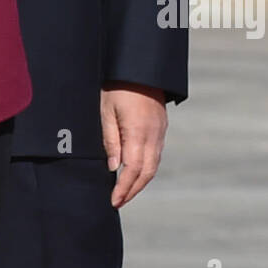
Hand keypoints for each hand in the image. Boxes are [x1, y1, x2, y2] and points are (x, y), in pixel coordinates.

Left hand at [100, 83, 167, 207]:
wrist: (140, 66)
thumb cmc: (117, 86)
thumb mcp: (106, 111)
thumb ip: (111, 140)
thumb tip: (114, 168)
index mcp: (138, 133)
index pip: (133, 170)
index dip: (124, 189)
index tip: (114, 201)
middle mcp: (153, 135)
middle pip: (147, 172)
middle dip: (133, 190)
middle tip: (118, 201)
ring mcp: (160, 131)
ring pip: (154, 165)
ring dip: (141, 181)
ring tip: (125, 191)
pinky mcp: (161, 127)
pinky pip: (156, 153)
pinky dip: (146, 168)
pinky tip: (136, 171)